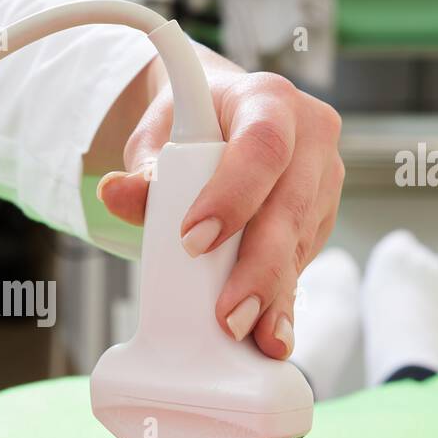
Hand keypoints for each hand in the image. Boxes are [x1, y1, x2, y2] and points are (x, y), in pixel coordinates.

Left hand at [85, 46, 343, 360]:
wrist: (221, 118)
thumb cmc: (191, 124)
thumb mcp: (159, 136)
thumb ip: (141, 169)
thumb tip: (115, 194)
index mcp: (267, 101)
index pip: (261, 146)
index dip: (233, 196)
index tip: (194, 242)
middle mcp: (309, 137)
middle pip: (290, 207)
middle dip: (259, 268)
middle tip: (229, 316)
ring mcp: (321, 181)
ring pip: (302, 242)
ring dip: (275, 295)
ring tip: (252, 336)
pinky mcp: (320, 220)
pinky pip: (302, 263)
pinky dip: (282, 300)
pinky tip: (269, 333)